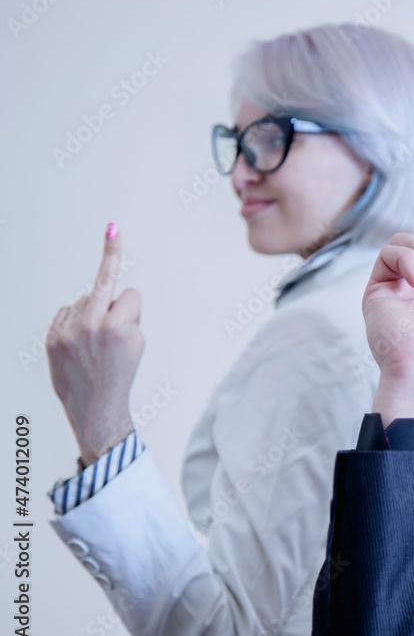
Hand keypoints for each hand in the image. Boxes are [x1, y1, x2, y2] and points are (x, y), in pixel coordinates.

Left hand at [46, 224, 143, 465]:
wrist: (94, 406)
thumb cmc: (119, 376)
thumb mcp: (138, 344)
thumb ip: (129, 316)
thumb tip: (115, 291)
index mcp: (119, 326)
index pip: (131, 295)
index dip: (134, 308)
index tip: (130, 277)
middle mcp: (92, 324)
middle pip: (104, 282)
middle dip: (112, 255)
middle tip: (114, 228)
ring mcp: (69, 330)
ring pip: (85, 300)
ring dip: (92, 312)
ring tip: (94, 342)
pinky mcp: (52, 337)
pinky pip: (66, 312)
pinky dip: (73, 321)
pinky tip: (78, 342)